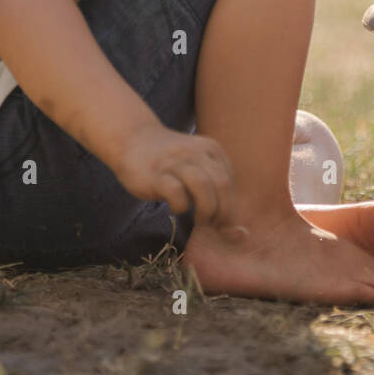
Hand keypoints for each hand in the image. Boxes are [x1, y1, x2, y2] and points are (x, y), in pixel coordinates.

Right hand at [114, 122, 234, 223]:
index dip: (231, 208)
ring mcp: (176, 161)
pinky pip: (175, 192)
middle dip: (223, 213)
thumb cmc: (171, 163)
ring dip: (206, 209)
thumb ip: (218, 194)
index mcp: (212, 150)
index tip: (222, 224)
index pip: (230, 183)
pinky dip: (180, 206)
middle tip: (214, 226)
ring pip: (202, 185)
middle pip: (222, 185)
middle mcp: (197, 152)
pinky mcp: (156, 174)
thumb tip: (240, 234)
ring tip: (200, 220)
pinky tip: (175, 207)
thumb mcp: (198, 169)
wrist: (133, 140)